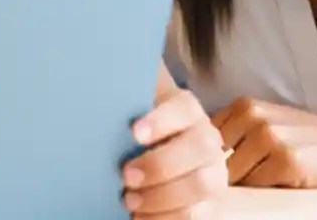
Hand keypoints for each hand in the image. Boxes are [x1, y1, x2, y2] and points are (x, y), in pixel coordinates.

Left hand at [121, 88, 227, 218]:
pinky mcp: (213, 203)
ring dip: (163, 196)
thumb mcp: (136, 117)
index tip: (134, 133)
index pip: (183, 107)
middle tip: (126, 176)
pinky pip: (200, 215)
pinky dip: (168, 218)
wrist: (170, 163)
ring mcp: (215, 172)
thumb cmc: (142, 136)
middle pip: (200, 147)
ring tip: (130, 202)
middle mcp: (207, 139)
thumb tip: (101, 112)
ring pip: (203, 185)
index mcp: (187, 111)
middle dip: (160, 164)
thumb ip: (126, 112)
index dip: (161, 120)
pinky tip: (142, 218)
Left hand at [213, 96, 316, 188]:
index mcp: (245, 104)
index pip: (204, 136)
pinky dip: (265, 189)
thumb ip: (235, 131)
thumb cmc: (310, 138)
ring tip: (270, 175)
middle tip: (252, 173)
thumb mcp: (269, 121)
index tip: (224, 162)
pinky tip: (284, 180)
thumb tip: (193, 153)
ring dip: (245, 182)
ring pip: (232, 174)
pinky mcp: (287, 162)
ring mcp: (270, 138)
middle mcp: (253, 116)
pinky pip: (256, 186)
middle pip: (214, 157)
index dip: (209, 156)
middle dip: (224, 172)